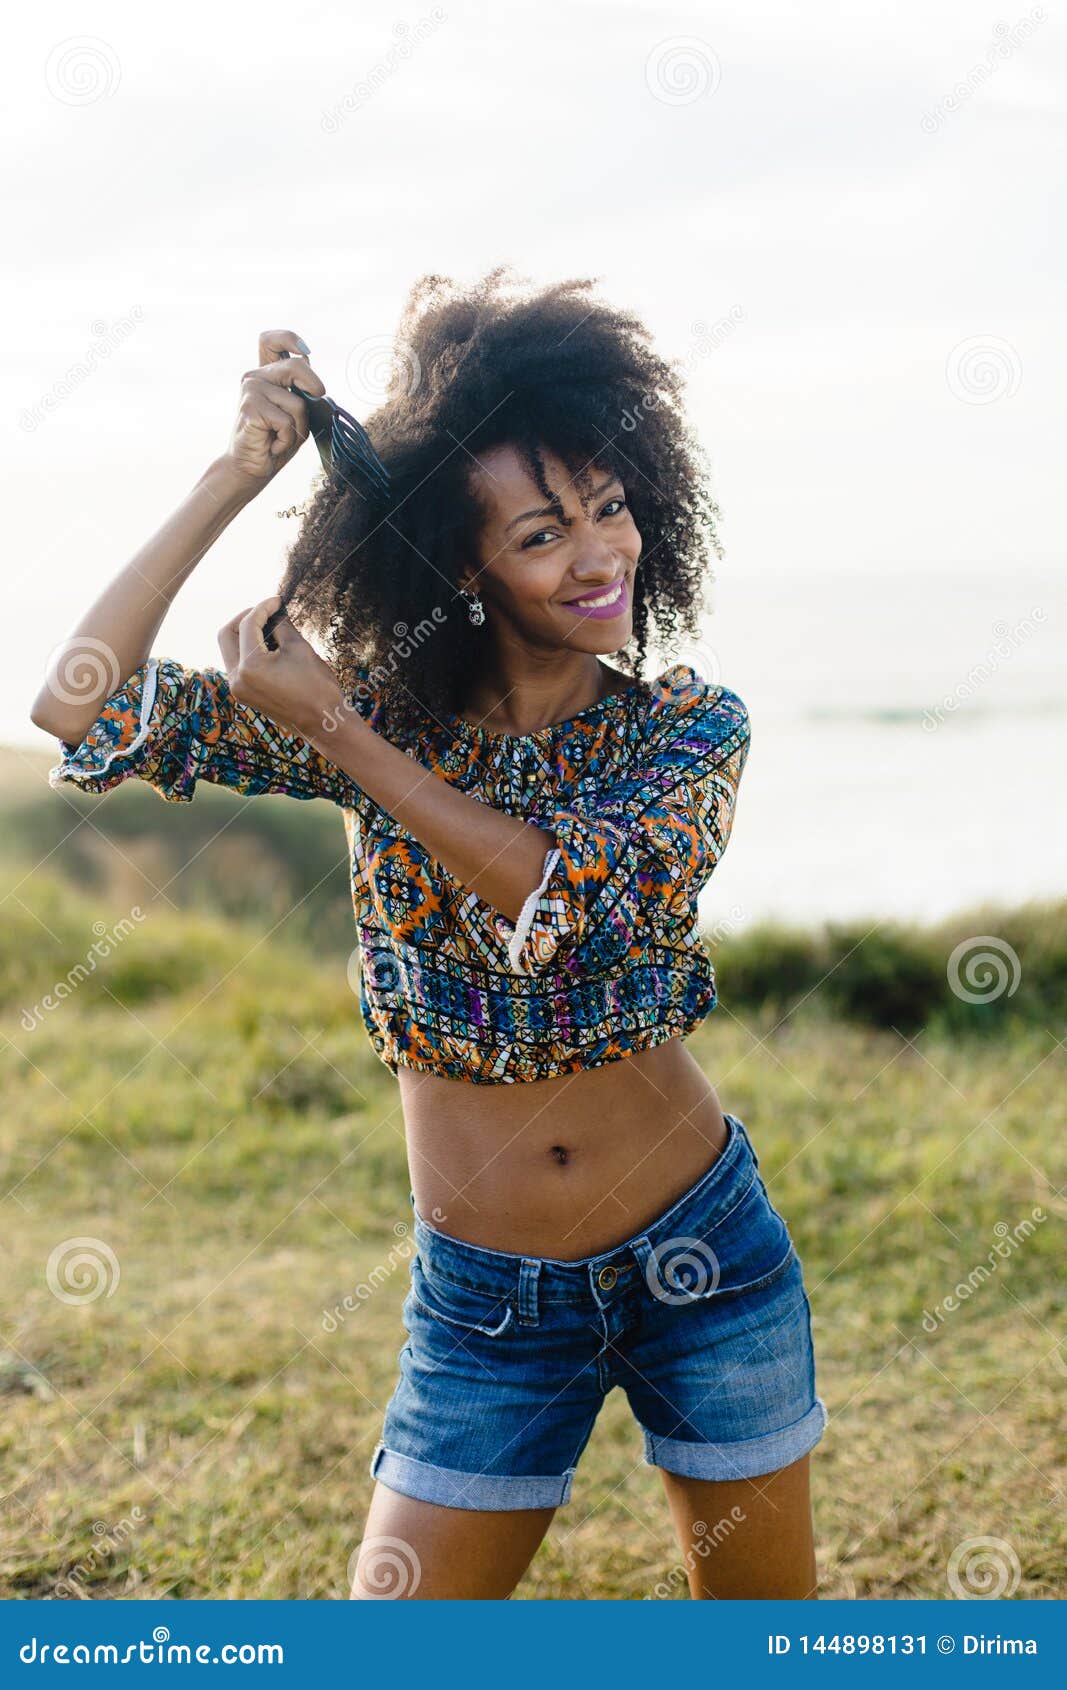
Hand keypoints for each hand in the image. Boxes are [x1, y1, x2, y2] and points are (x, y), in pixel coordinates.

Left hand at [218, 598, 345, 741]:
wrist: (324, 722)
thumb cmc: (317, 686)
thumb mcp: (299, 648)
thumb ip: (281, 626)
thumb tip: (275, 614)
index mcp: (250, 666)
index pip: (248, 625)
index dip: (263, 607)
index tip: (278, 600)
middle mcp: (237, 678)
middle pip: (227, 635)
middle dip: (245, 618)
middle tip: (266, 610)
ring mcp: (238, 688)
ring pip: (230, 649)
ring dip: (245, 634)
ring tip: (270, 627)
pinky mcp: (244, 694)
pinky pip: (238, 664)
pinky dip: (248, 650)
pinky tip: (268, 644)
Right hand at [219, 330, 326, 489]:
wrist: (251, 468)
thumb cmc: (276, 441)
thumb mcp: (296, 413)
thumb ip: (301, 389)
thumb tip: (306, 358)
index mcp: (266, 375)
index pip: (270, 341)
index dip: (289, 338)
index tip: (305, 350)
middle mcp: (255, 378)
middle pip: (295, 366)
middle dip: (313, 386)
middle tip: (317, 399)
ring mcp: (250, 391)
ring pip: (297, 403)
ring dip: (299, 427)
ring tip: (281, 437)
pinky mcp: (250, 409)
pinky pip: (286, 422)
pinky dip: (287, 439)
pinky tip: (272, 444)